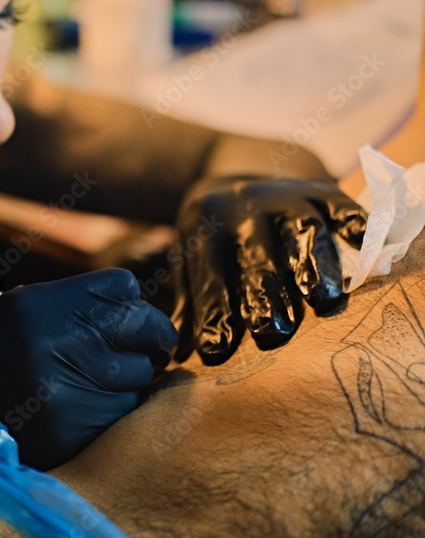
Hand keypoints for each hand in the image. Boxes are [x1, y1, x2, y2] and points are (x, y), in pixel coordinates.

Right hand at [0, 269, 175, 537]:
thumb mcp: (18, 316)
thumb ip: (72, 308)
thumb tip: (136, 309)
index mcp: (42, 305)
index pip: (123, 287)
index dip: (129, 303)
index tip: (129, 318)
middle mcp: (60, 341)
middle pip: (144, 326)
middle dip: (151, 338)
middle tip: (149, 349)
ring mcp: (72, 387)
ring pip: (141, 375)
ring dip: (128, 380)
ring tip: (93, 385)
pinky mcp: (78, 429)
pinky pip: (125, 413)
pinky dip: (113, 412)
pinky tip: (82, 412)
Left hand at [171, 176, 366, 364]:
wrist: (233, 180)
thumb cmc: (212, 242)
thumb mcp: (191, 263)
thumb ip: (190, 305)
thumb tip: (173, 357)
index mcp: (205, 229)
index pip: (209, 275)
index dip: (212, 312)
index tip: (216, 350)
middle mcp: (243, 209)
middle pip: (257, 255)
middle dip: (264, 295)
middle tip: (271, 335)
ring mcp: (284, 196)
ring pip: (302, 229)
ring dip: (314, 264)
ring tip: (324, 302)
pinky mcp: (321, 191)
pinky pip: (341, 205)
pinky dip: (355, 225)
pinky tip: (365, 246)